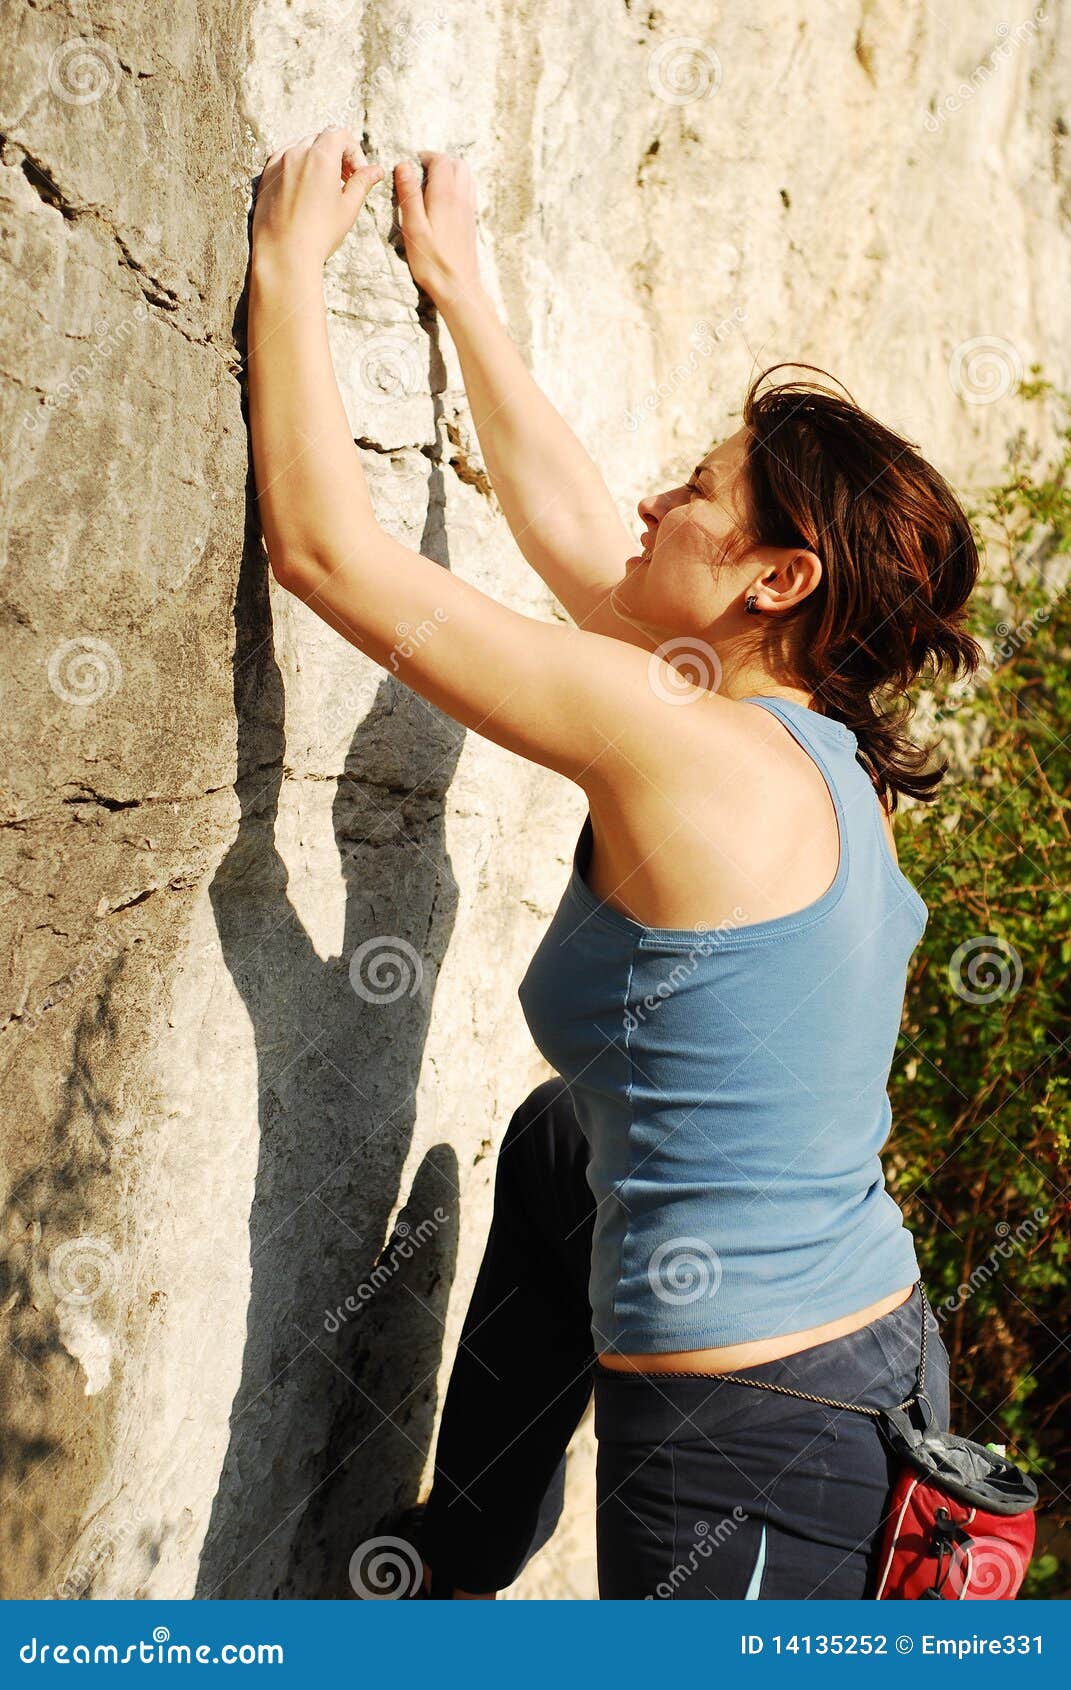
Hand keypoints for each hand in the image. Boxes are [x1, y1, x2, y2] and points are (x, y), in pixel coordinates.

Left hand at [252, 127, 383, 270]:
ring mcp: (278, 163)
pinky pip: (283, 160)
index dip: (353, 151)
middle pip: (320, 139)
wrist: (284, 255)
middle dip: (335, 154)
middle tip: (343, 181)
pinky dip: (296, 167)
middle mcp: (296, 153)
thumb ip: (362, 183)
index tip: (357, 174)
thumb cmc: (319, 234)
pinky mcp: (265, 176)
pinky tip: (302, 192)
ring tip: (322, 188)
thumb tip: (376, 170)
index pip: (339, 134)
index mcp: (321, 157)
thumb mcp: (348, 208)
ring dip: (315, 160)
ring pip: (300, 148)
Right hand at [394, 152, 480, 305]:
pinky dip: (458, 186)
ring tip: (432, 181)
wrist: (458, 288)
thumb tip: (403, 166)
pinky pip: (468, 192)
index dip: (426, 157)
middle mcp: (461, 199)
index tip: (413, 162)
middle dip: (440, 160)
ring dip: (451, 172)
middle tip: (422, 169)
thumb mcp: (414, 228)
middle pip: (458, 164)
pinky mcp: (470, 222)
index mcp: (445, 197)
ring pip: (466, 177)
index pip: (441, 161)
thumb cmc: (433, 263)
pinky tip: (444, 200)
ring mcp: (468, 211)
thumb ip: (410, 195)